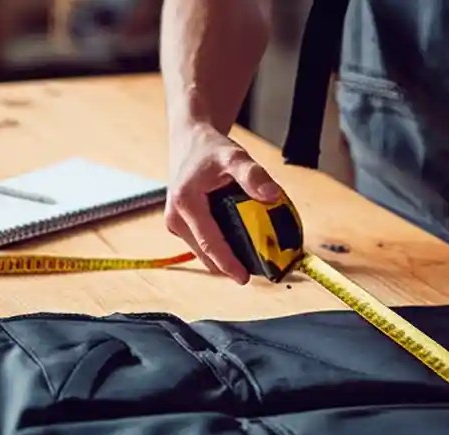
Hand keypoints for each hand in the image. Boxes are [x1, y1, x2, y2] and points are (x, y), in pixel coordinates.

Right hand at [166, 122, 281, 283]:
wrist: (190, 141)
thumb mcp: (234, 156)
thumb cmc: (210, 149)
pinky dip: (221, 246)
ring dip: (226, 255)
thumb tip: (273, 195)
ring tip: (254, 254)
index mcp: (185, 203)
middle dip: (231, 263)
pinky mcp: (181, 226)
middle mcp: (175, 218)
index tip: (244, 279)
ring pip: (204, 251)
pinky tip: (240, 242)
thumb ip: (253, 175)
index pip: (210, 243)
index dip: (228, 263)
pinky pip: (203, 243)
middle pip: (207, 252)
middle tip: (260, 268)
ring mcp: (176, 224)